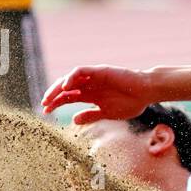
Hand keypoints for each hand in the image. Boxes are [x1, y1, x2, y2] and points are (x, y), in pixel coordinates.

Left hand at [41, 64, 156, 124]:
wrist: (146, 93)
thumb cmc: (131, 103)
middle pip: (65, 88)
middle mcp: (89, 85)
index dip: (56, 103)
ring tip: (50, 97)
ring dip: (58, 87)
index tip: (46, 112)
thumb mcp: (108, 113)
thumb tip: (74, 120)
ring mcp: (93, 77)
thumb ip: (92, 115)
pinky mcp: (99, 71)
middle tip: (45, 105)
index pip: (68, 98)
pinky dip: (71, 78)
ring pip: (69, 79)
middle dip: (53, 96)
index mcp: (90, 95)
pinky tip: (66, 87)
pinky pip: (81, 71)